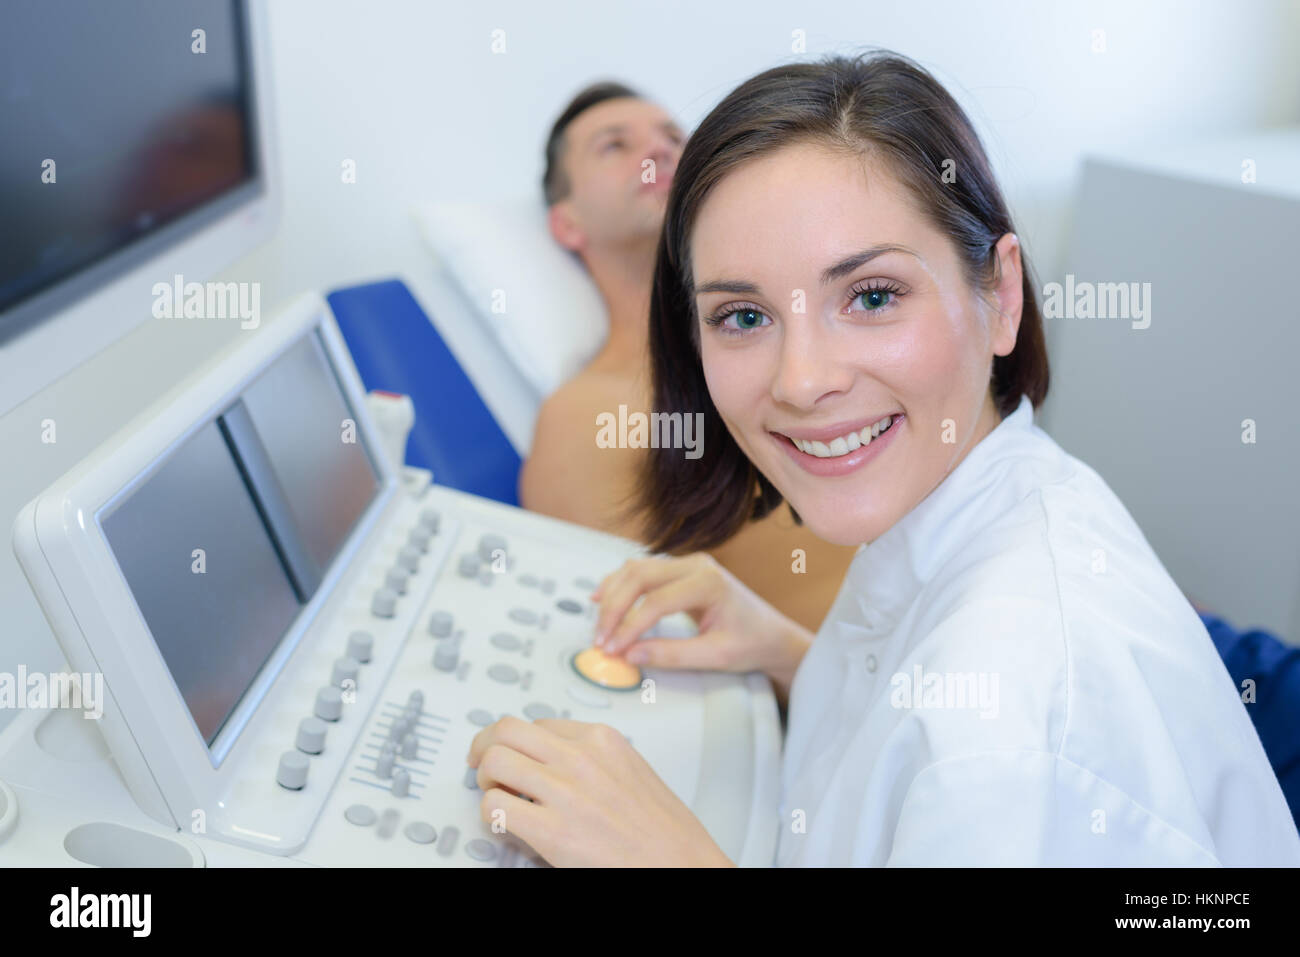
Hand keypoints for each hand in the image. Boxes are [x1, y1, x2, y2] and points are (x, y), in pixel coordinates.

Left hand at [467, 715, 732, 866]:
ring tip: (493, 793)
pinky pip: (494, 806)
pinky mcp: (552, 831)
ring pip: (495, 760)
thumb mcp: (632, 773)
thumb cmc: (666, 833)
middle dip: (487, 745)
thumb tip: (555, 763)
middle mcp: (581, 758)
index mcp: (603, 740)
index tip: (512, 752)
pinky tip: (503, 821)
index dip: (519, 741)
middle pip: (508, 730)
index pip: (539, 723)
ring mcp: (565, 792)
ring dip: (485, 777)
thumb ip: (594, 761)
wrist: (683, 867)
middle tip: (481, 761)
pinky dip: (489, 812)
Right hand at [592, 553, 810, 680]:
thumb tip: (630, 654)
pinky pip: (642, 571)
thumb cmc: (753, 642)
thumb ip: (671, 655)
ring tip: (599, 623)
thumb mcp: (715, 656)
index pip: (655, 602)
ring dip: (612, 594)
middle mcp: (697, 565)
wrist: (773, 635)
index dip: (629, 627)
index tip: (614, 649)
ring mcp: (688, 564)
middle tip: (601, 638)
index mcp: (709, 582)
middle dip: (614, 609)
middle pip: (639, 577)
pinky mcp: (680, 571)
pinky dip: (620, 584)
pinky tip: (602, 597)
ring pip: (636, 569)